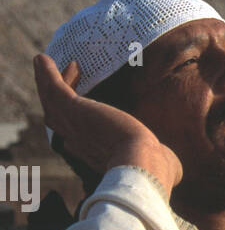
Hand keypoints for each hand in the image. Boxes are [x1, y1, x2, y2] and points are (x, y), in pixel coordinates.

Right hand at [33, 55, 182, 201]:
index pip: (74, 136)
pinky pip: (55, 89)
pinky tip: (42, 58)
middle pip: (57, 116)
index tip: (79, 106)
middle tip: (62, 74)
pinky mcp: (75, 110)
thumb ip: (163, 163)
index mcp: (94, 153)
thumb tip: (177, 171)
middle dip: (55, 96)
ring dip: (46, 81)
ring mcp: (74, 124)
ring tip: (44, 62)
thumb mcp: (157, 164)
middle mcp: (78, 140)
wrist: (142, 166)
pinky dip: (47, 74)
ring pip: (52, 100)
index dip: (72, 122)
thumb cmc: (155, 171)